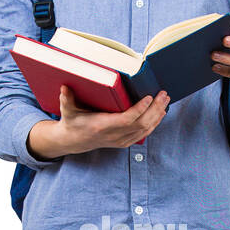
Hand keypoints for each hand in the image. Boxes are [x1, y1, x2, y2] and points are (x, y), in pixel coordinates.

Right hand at [34, 85, 170, 156]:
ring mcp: (121, 140)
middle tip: (163, 94)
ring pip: (145, 129)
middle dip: (155, 109)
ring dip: (158, 115)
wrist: (74, 141)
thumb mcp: (67, 111)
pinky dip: (154, 123)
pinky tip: (161, 112)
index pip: (126, 119)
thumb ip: (66, 100)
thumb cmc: (72, 122)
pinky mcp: (124, 142)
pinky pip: (144, 134)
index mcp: (102, 126)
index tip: (149, 97)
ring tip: (165, 100)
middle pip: (141, 124)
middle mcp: (114, 136)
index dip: (140, 109)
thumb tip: (64, 88)